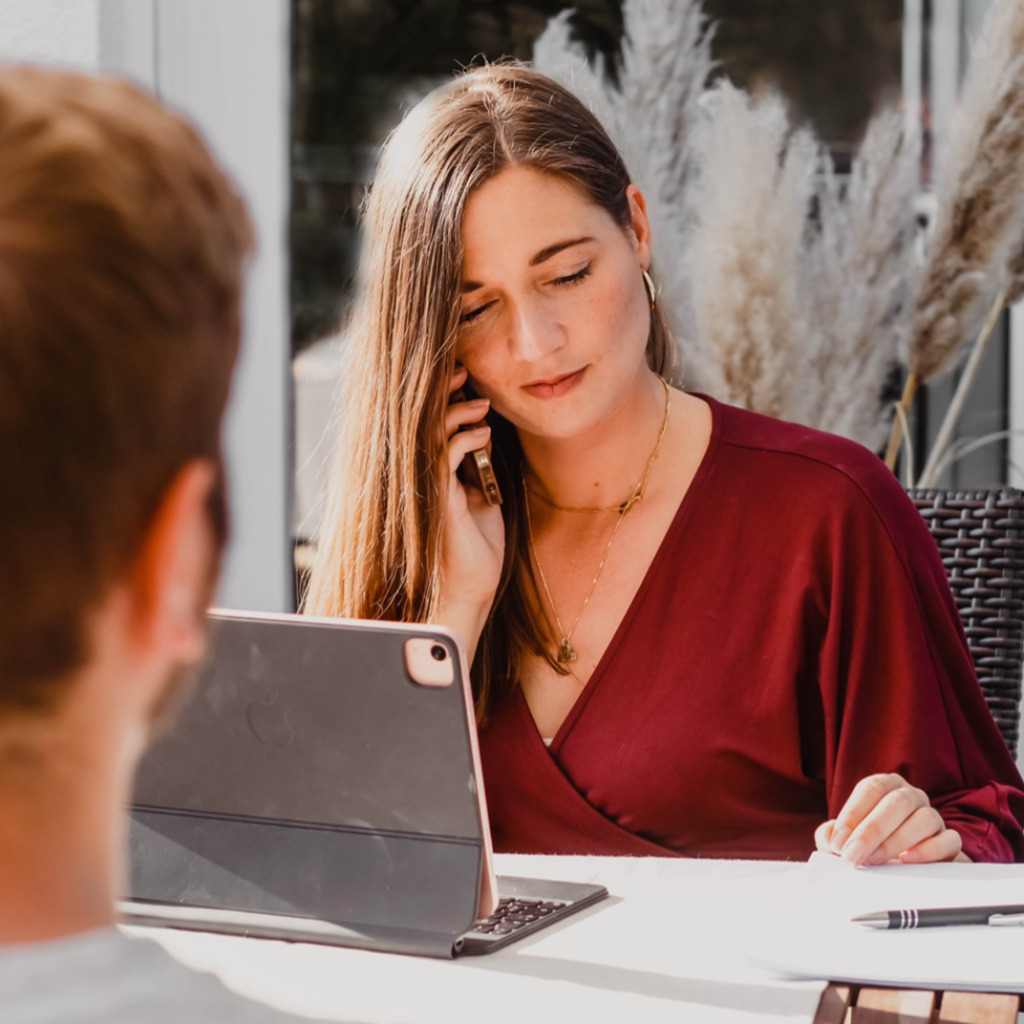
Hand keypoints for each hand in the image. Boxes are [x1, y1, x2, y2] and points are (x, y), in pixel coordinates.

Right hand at [434, 366, 505, 656]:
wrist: (473, 587)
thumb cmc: (479, 547)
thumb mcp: (483, 497)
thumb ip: (477, 466)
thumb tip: (482, 432)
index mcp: (433, 474)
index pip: (432, 424)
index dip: (445, 399)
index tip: (465, 379)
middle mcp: (425, 477)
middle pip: (426, 421)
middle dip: (444, 394)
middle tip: (465, 373)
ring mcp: (428, 486)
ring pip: (432, 433)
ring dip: (458, 413)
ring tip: (482, 405)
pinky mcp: (438, 496)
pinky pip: (445, 455)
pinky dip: (466, 438)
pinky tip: (484, 435)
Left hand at [815, 773, 965, 865]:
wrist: (904, 865)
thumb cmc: (871, 845)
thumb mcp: (848, 837)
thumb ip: (832, 835)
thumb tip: (827, 837)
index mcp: (886, 786)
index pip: (871, 788)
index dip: (852, 814)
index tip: (837, 842)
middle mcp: (911, 796)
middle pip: (896, 802)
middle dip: (871, 830)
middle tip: (853, 855)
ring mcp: (934, 816)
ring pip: (924, 819)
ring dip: (896, 841)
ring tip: (875, 860)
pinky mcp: (950, 841)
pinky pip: (948, 840)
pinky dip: (928, 850)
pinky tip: (907, 861)